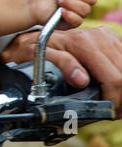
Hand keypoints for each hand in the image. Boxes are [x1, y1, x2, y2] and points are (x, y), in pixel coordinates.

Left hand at [0, 25, 121, 104]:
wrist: (34, 37)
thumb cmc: (33, 50)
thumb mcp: (39, 57)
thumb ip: (62, 65)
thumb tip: (81, 79)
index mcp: (82, 42)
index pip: (114, 79)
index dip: (114, 99)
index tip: (109, 110)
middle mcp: (98, 36)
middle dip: (120, 96)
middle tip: (114, 110)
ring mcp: (107, 36)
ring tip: (114, 99)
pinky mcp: (113, 38)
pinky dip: (121, 73)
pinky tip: (114, 85)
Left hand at [23, 0, 100, 26]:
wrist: (31, 2)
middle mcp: (81, 1)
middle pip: (92, 0)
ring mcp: (76, 13)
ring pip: (86, 10)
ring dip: (72, 4)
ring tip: (59, 1)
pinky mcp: (70, 23)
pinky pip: (78, 20)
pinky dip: (70, 15)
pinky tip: (61, 12)